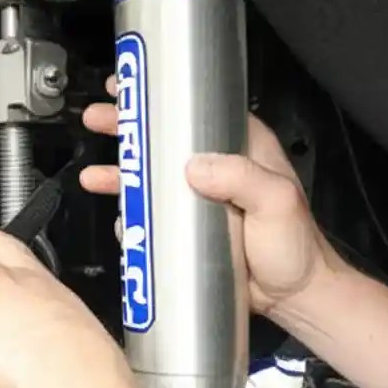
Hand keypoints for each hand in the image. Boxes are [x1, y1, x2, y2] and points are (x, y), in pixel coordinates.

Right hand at [81, 77, 345, 317]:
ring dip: (122, 172)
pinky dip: (132, 213)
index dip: (163, 97)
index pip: (198, 109)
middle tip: (98, 119)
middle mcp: (218, 167)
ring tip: (93, 174)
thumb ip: (241, 178)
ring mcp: (201, 198)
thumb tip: (195, 166)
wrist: (292, 298)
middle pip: (165, 138)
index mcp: (242, 147)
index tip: (132, 88)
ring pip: (153, 176)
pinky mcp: (189, 228)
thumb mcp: (276, 202)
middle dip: (128, 128)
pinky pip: (154, 215)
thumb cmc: (294, 247)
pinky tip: (118, 218)